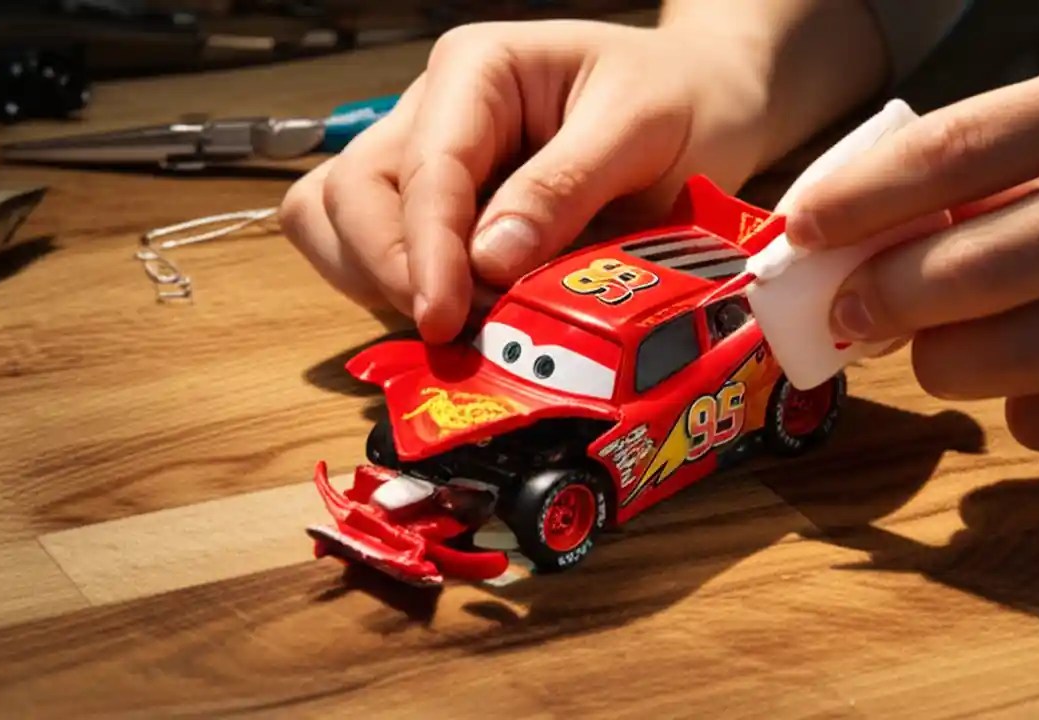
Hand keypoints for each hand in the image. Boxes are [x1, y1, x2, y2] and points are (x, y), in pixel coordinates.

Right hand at [279, 19, 776, 341]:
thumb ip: (563, 189)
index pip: (424, 166)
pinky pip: (366, 254)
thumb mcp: (639, 128)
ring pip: (334, 224)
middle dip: (391, 269)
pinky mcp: (429, 214)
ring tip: (458, 323)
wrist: (703, 104)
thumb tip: (488, 262)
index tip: (443, 318)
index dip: (424, 250)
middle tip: (457, 331)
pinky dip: (392, 293)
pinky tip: (454, 313)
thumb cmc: (679, 99)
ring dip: (379, 284)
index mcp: (476, 70)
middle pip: (349, 194)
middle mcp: (430, 112)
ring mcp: (420, 162)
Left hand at [787, 52, 1038, 451]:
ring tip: (936, 348)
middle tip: (848, 314)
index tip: (804, 229)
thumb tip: (849, 240)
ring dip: (943, 362)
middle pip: (983, 265)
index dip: (864, 197)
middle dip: (889, 300)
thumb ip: (990, 173)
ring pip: (1018, 355)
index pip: (965, 149)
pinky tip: (1025, 379)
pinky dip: (1018, 409)